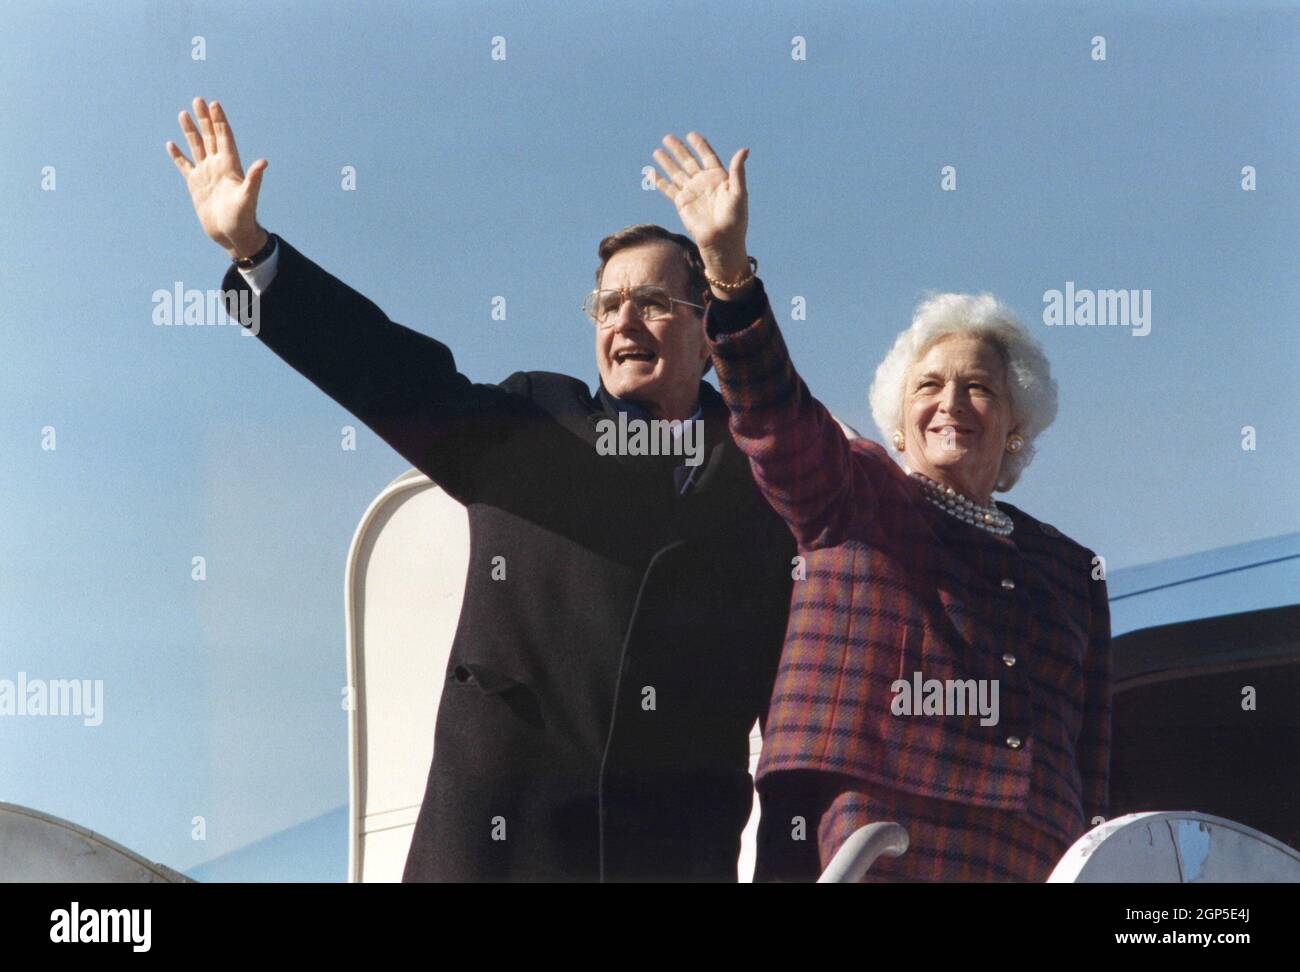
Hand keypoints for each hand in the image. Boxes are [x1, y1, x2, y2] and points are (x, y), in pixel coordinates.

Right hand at [166, 98, 267, 258]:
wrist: (232, 235)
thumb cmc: (243, 218)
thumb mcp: (248, 197)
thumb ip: (254, 179)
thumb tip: (263, 162)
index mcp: (230, 165)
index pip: (225, 136)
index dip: (220, 120)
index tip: (214, 103)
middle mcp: (218, 166)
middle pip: (211, 136)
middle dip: (205, 118)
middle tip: (198, 99)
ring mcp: (206, 174)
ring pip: (197, 146)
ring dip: (191, 131)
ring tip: (184, 113)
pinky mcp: (196, 184)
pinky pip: (185, 166)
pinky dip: (178, 155)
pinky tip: (171, 144)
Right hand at [651, 132, 749, 282]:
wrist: (722, 240)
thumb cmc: (735, 219)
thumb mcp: (739, 192)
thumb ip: (738, 171)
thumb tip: (744, 149)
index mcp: (719, 178)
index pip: (707, 156)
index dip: (700, 145)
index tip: (691, 135)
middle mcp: (703, 183)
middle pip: (688, 161)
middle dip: (679, 149)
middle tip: (668, 137)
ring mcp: (691, 192)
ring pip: (676, 173)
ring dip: (667, 162)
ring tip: (657, 150)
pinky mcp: (681, 203)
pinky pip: (668, 189)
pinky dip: (659, 181)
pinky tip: (650, 172)